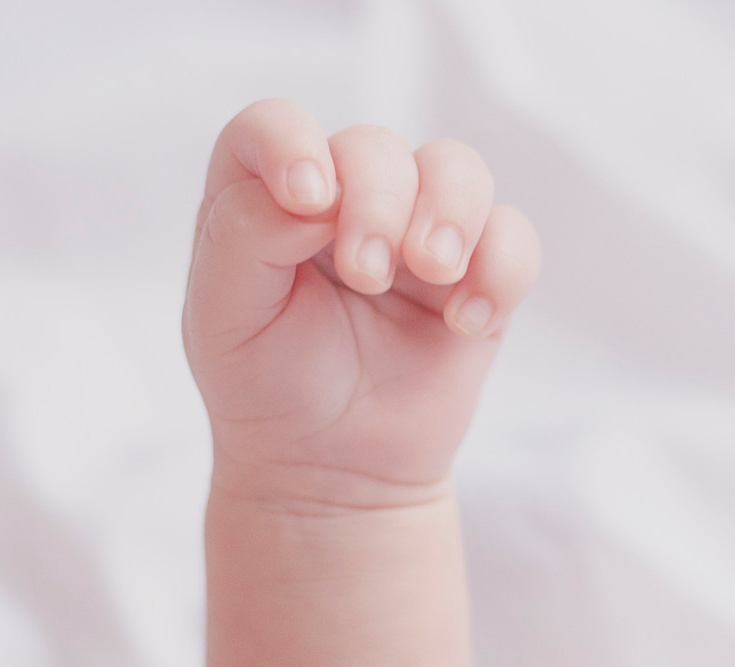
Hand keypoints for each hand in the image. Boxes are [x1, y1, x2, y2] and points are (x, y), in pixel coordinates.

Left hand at [184, 99, 540, 512]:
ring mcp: (416, 234)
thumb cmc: (267, 386)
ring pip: (457, 169)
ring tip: (433, 274)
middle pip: (375, 146)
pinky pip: (513, 237)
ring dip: (450, 212)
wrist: (332, 472)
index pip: (274, 127)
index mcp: (266, 199)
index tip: (306, 198)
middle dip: (377, 202)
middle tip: (367, 275)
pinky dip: (500, 269)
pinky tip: (465, 324)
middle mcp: (344, 201)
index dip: (292, 141)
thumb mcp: (221, 317)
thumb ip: (244, 235)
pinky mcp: (476, 277)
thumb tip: (314, 192)